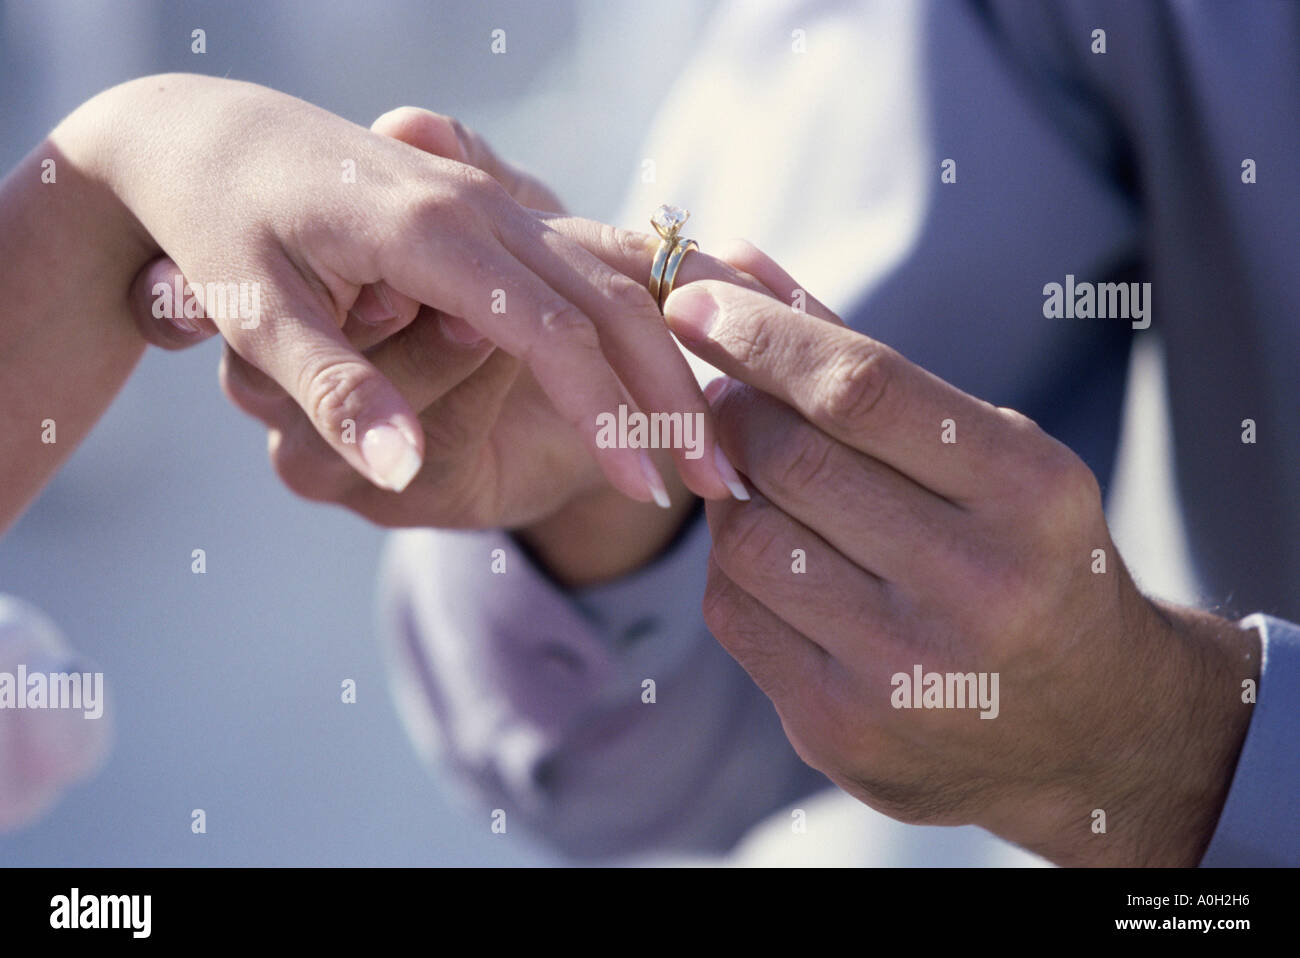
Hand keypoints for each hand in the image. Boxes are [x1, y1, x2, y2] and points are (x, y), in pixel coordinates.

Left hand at [62, 73, 738, 504]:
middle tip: (716, 482)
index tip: (645, 485)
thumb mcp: (254, 315)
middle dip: (667, 395)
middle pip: (608, 306)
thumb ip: (333, 393)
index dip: (602, 413)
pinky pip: (587, 269)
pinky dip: (637, 326)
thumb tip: (406, 473)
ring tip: (703, 447)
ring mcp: (490, 208)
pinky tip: (671, 375)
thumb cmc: (219, 223)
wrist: (209, 131)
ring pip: (610, 286)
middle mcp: (475, 212)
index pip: (548, 333)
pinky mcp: (492, 216)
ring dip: (664, 367)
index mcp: (426, 233)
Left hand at [663, 241, 1261, 865]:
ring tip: (763, 480)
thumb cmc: (1023, 554)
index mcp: (1030, 495)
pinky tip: (776, 558)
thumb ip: (863, 363)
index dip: (759, 333)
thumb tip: (737, 262)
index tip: (691, 296)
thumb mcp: (987, 451)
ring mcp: (906, 673)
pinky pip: (732, 613)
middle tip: (727, 393)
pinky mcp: (842, 731)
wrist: (1087, 725)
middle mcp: (976, 588)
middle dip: (733, 408)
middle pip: (788, 459)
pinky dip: (734, 566)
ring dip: (731, 491)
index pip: (859, 389)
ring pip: (745, 537)